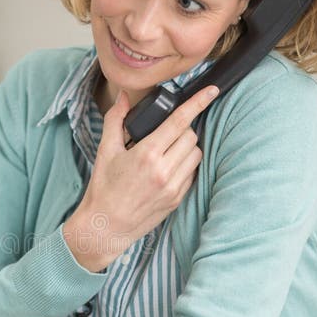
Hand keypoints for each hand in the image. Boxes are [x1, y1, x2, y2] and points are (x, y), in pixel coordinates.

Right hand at [63, 85, 218, 270]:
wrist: (106, 226)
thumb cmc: (103, 188)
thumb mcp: (106, 151)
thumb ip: (115, 120)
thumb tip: (124, 97)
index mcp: (147, 154)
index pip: (180, 121)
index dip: (198, 102)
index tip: (212, 91)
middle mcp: (164, 171)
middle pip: (191, 135)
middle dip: (182, 128)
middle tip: (165, 133)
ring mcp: (174, 187)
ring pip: (196, 154)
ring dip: (186, 146)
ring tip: (168, 150)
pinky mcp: (178, 199)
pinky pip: (193, 172)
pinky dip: (185, 164)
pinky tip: (169, 167)